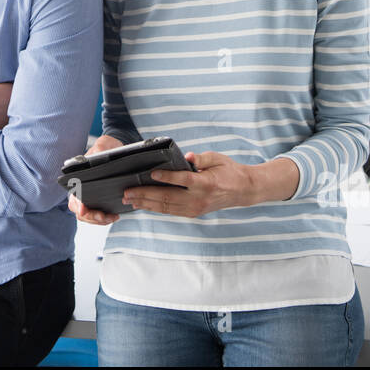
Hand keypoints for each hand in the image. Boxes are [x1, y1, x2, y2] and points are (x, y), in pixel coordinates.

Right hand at [67, 134, 123, 225]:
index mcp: (78, 179)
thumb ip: (99, 151)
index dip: (78, 206)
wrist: (115, 148)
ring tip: (113, 217)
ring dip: (99, 220)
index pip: (74, 198)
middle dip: (92, 217)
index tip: (84, 209)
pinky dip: (105, 218)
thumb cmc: (106, 147)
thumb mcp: (102, 146)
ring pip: (89, 217)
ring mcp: (91, 197)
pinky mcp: (100, 200)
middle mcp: (82, 190)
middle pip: (81, 213)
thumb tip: (95, 159)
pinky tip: (115, 215)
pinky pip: (98, 215)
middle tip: (105, 217)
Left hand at [120, 151, 258, 217]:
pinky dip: (155, 208)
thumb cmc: (228, 170)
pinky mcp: (193, 213)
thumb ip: (201, 158)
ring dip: (146, 203)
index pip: (183, 180)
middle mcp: (199, 198)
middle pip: (169, 197)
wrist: (242, 190)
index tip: (151, 173)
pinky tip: (143, 204)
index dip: (167, 177)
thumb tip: (187, 156)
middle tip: (127, 192)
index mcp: (206, 183)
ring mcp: (195, 208)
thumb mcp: (217, 158)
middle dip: (146, 195)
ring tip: (129, 199)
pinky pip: (171, 211)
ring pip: (167, 207)